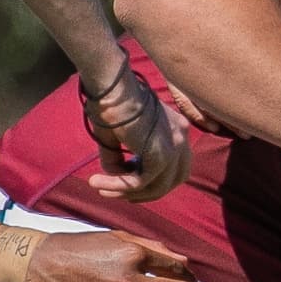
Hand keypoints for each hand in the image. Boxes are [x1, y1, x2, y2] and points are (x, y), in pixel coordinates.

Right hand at [80, 65, 191, 199]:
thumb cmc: (111, 102)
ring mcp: (175, 146)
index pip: (176, 164)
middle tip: (121, 194)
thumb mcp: (117, 136)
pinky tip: (99, 183)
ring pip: (157, 186)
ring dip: (127, 192)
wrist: (111, 86)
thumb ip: (120, 159)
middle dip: (148, 192)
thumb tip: (114, 178)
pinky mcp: (161, 155)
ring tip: (101, 190)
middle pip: (174, 179)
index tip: (129, 183)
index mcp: (177, 126)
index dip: (155, 178)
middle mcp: (182, 135)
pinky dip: (119, 186)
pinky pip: (140, 182)